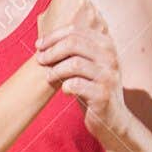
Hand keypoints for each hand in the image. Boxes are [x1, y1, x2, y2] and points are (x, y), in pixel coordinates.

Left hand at [34, 0, 128, 142]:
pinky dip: (65, 86)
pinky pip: (77, 85)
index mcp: (107, 45)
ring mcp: (109, 76)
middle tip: (40, 60)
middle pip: (74, 43)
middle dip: (52, 51)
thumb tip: (45, 40)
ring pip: (74, 64)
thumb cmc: (94, 89)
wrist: (112, 120)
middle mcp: (111, 57)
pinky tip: (64, 91)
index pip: (76, 31)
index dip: (53, 36)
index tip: (39, 46)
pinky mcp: (103, 95)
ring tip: (49, 77)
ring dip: (56, 70)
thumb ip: (75, 51)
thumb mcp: (89, 65)